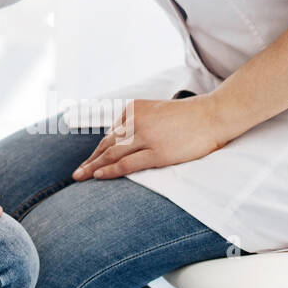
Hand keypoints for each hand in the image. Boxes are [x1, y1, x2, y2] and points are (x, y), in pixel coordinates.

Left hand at [70, 95, 231, 180]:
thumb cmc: (187, 116)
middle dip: (90, 160)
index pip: (110, 134)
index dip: (97, 151)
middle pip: (106, 144)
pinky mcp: (157, 152)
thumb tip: (118, 139)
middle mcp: (135, 121)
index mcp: (132, 110)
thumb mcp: (155, 111)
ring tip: (80, 177)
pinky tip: (99, 176)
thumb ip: (137, 123)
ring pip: (112, 154)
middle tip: (76, 173)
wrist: (212, 115)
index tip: (88, 162)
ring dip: (93, 167)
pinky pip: (127, 163)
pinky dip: (111, 170)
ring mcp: (145, 137)